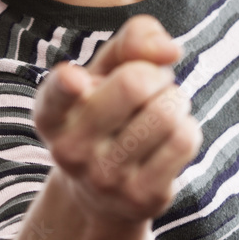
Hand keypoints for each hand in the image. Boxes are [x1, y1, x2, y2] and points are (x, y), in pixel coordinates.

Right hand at [34, 15, 202, 222]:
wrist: (104, 192)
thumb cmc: (108, 111)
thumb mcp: (106, 70)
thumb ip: (132, 41)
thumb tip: (170, 51)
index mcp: (50, 114)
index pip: (55, 95)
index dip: (67, 83)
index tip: (76, 79)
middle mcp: (70, 149)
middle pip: (133, 84)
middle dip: (157, 74)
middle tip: (152, 86)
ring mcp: (105, 179)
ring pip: (166, 112)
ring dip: (175, 100)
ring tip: (162, 110)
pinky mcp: (141, 198)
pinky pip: (184, 141)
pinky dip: (187, 127)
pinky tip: (170, 137)